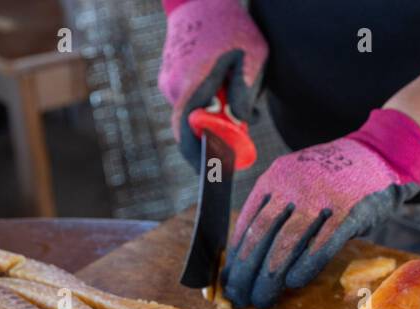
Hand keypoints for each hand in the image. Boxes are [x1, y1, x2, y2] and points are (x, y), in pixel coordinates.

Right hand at [157, 0, 266, 169]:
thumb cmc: (232, 25)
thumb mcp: (251, 56)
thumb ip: (245, 92)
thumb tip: (241, 125)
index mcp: (192, 84)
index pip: (187, 134)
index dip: (198, 158)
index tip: (213, 173)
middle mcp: (174, 87)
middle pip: (189, 129)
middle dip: (210, 141)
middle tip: (234, 145)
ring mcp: (168, 82)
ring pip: (190, 115)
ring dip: (212, 120)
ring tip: (237, 107)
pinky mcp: (169, 77)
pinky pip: (188, 101)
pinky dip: (205, 105)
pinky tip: (223, 91)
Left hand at [222, 109, 419, 308]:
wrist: (381, 153)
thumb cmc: (334, 178)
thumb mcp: (298, 181)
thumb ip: (277, 210)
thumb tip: (252, 256)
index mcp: (275, 178)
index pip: (246, 222)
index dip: (235, 256)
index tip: (229, 280)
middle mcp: (293, 186)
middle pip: (261, 236)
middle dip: (246, 273)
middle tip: (240, 298)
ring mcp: (321, 197)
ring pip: (286, 244)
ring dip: (270, 277)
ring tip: (262, 300)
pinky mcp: (348, 211)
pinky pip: (322, 244)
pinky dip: (306, 266)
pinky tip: (294, 284)